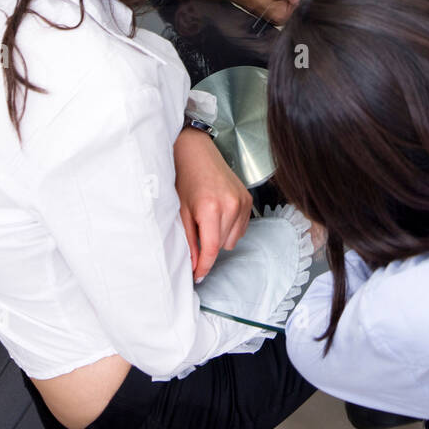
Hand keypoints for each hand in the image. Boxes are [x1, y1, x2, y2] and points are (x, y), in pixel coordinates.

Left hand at [174, 127, 251, 281]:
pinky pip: (241, 228)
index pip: (210, 250)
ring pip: (232, 240)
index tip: (197, 276)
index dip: (203, 267)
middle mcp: (230, 205)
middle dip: (207, 247)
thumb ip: (188, 241)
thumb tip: (194, 265)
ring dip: (219, 237)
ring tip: (207, 220)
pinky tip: (219, 215)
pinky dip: (229, 228)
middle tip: (196, 232)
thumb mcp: (181, 211)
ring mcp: (241, 202)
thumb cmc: (186, 178)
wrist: (197, 152)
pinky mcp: (247, 199)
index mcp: (210, 209)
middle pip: (221, 246)